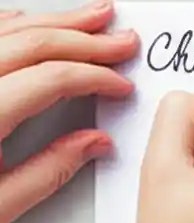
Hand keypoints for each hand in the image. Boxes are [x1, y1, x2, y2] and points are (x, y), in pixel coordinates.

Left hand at [0, 0, 137, 222]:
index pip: (50, 80)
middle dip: (84, 39)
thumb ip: (48, 171)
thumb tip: (93, 144)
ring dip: (52, 22)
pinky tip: (28, 21)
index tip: (120, 85)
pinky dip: (8, 23)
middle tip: (121, 39)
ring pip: (3, 29)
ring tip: (88, 18)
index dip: (94, 77)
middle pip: (30, 44)